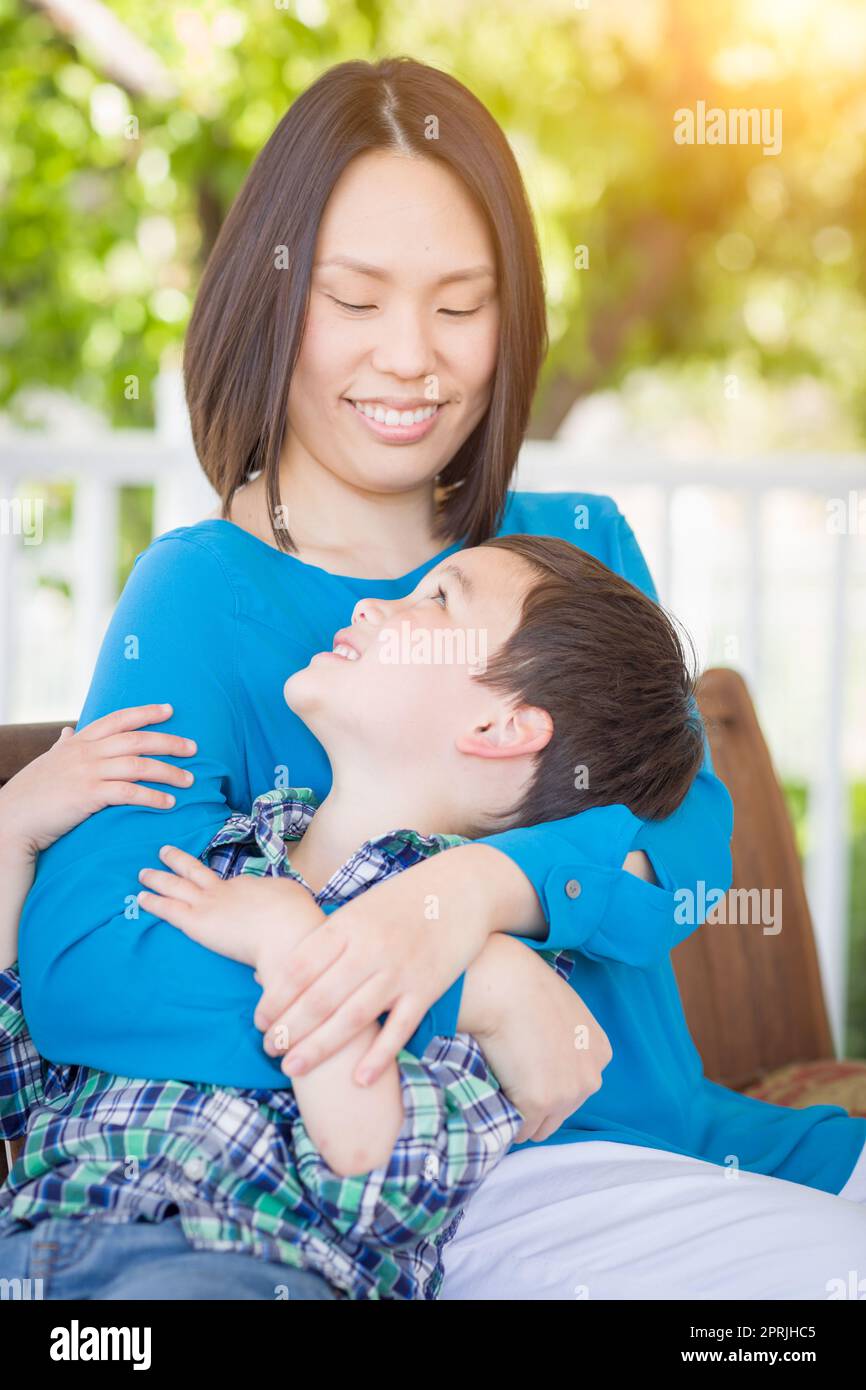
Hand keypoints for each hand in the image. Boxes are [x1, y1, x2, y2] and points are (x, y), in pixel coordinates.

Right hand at [0, 703, 196, 855]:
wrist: (12, 817)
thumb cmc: (32, 791)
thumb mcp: (49, 761)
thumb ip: (63, 745)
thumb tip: (67, 730)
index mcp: (79, 742)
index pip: (118, 719)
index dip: (145, 713)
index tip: (170, 710)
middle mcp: (86, 752)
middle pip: (136, 739)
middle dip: (168, 741)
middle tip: (193, 748)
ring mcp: (87, 772)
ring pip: (138, 764)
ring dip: (167, 771)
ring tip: (188, 780)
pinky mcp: (88, 796)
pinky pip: (128, 792)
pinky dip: (152, 796)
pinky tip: (168, 802)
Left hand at [137, 845, 323, 969]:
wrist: (288, 931)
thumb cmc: (297, 923)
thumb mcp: (294, 908)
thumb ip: (280, 920)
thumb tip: (272, 942)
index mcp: (249, 886)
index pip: (230, 885)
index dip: (219, 884)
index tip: (215, 886)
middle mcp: (227, 889)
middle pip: (197, 871)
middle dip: (179, 861)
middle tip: (164, 851)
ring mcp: (210, 903)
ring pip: (177, 885)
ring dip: (159, 877)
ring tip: (143, 872)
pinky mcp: (198, 922)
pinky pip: (169, 909)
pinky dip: (154, 901)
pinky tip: (141, 897)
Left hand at [252, 845, 497, 1083]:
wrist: (464, 887)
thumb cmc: (404, 899)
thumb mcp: (361, 907)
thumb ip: (329, 938)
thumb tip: (285, 971)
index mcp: (348, 924)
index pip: (299, 967)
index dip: (274, 997)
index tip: (260, 1019)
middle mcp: (371, 948)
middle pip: (319, 997)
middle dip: (288, 1029)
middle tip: (268, 1049)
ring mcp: (400, 970)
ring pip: (352, 1017)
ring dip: (319, 1047)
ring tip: (292, 1067)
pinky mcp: (428, 988)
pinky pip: (399, 1028)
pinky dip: (379, 1056)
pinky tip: (358, 1079)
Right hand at [464, 935, 611, 1142]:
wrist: (503, 985)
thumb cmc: (523, 986)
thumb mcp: (563, 1010)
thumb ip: (566, 1040)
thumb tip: (548, 1058)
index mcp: (599, 1053)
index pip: (576, 1086)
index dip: (548, 1079)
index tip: (527, 1065)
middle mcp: (591, 1078)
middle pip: (562, 1111)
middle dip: (536, 1101)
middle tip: (510, 1076)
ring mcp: (566, 1094)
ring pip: (540, 1127)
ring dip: (521, 1114)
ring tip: (501, 1086)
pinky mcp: (539, 1103)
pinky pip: (519, 1129)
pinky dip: (504, 1117)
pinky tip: (493, 1091)